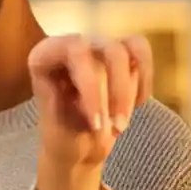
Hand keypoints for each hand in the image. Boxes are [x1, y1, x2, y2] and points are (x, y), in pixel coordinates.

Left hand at [28, 34, 152, 167]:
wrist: (78, 146)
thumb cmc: (63, 137)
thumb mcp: (59, 128)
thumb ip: (69, 100)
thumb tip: (90, 82)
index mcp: (45, 55)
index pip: (75, 53)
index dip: (92, 87)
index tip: (98, 124)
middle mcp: (70, 43)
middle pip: (107, 50)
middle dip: (117, 94)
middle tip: (116, 129)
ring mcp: (95, 44)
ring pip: (124, 50)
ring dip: (129, 91)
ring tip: (121, 124)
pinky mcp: (120, 51)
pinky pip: (140, 51)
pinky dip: (144, 79)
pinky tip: (136, 105)